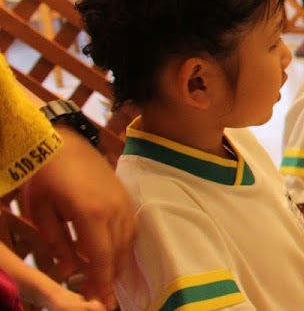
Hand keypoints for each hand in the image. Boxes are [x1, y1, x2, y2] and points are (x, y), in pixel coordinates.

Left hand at [18, 128, 133, 308]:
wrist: (63, 139)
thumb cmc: (46, 175)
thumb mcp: (41, 212)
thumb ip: (57, 243)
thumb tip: (68, 270)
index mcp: (91, 214)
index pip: (100, 258)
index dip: (101, 283)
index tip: (100, 302)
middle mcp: (114, 209)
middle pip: (118, 253)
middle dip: (111, 278)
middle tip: (104, 299)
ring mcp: (123, 201)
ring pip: (128, 241)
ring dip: (118, 262)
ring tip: (108, 280)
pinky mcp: (124, 195)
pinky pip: (130, 227)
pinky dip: (123, 245)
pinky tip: (114, 253)